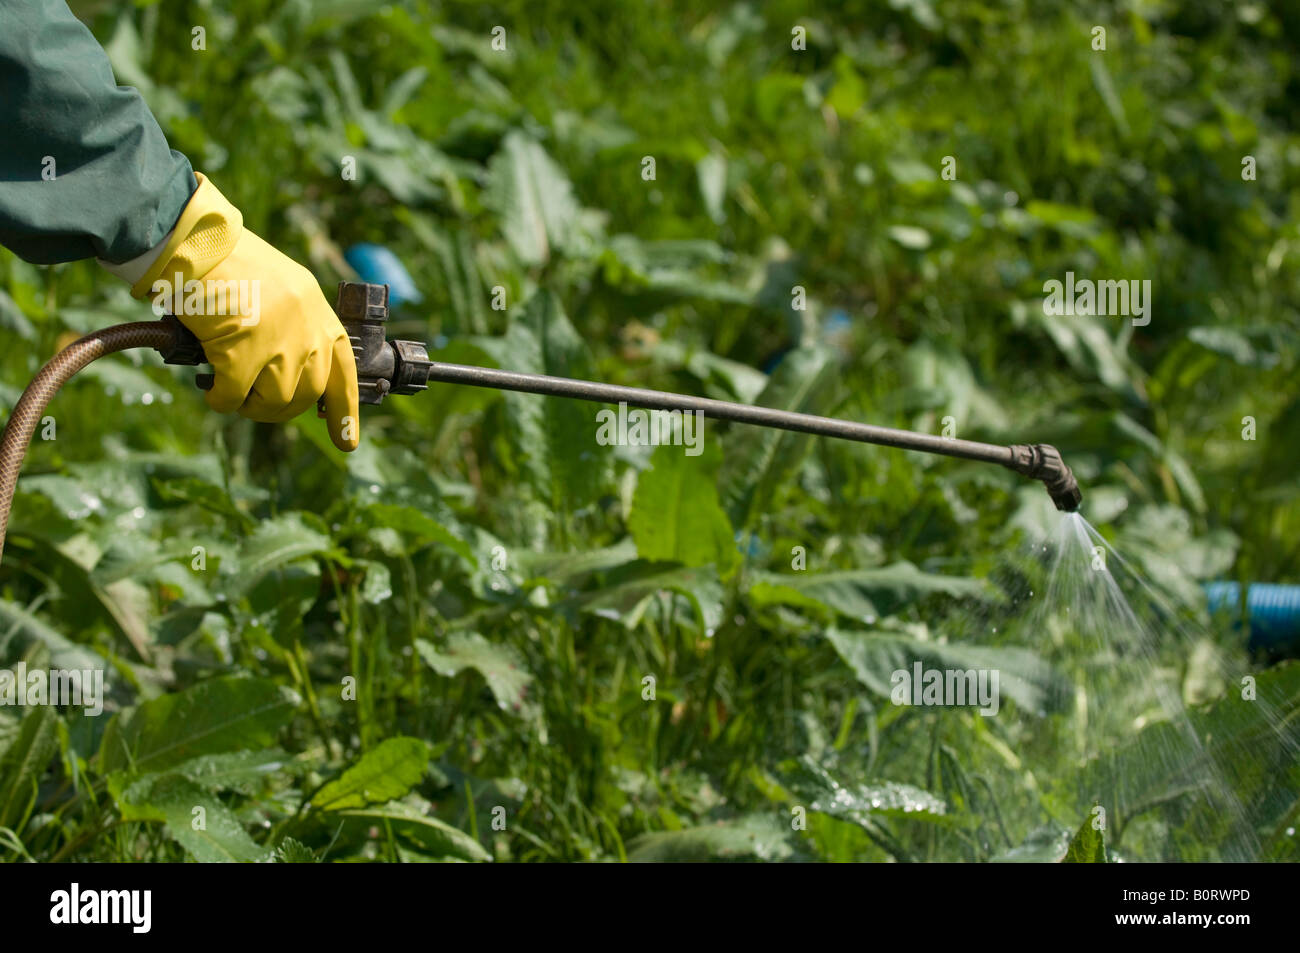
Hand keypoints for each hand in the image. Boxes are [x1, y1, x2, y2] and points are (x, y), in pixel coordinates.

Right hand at [133, 174, 358, 450]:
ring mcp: (278, 340)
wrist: (193, 242)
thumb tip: (287, 373)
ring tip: (229, 389)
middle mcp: (307, 327)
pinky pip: (235, 397)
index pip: (344, 370)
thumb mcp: (278, 290)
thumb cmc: (226, 263)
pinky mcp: (244, 351)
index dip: (344, 410)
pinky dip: (221, 400)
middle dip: (282, 407)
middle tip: (253, 401)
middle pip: (309, 392)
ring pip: (276, 400)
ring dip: (251, 405)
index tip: (347, 442)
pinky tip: (210, 389)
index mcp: (318, 311)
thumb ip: (292, 326)